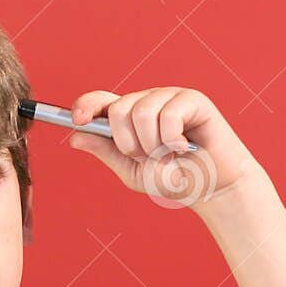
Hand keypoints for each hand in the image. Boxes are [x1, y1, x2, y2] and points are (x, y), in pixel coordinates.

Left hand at [66, 87, 258, 209]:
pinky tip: (185, 147)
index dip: (86, 105)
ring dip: (153, 145)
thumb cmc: (174, 179)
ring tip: (169, 155)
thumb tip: (75, 137)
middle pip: (118, 108)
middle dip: (129, 143)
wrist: (210, 188)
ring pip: (141, 112)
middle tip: (149, 157)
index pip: (101, 101)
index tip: (78, 120)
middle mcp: (147, 102)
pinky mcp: (192, 99)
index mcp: (129, 117)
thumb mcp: (132, 171)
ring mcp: (169, 97)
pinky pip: (168, 114)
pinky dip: (172, 140)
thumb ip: (106, 151)